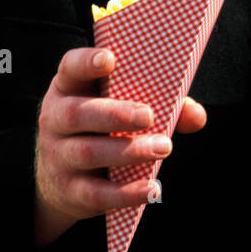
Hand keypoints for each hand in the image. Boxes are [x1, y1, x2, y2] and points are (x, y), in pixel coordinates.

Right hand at [34, 46, 205, 245]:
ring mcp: (58, 156)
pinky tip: (152, 188)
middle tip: (148, 115)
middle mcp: (55, 120)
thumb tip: (195, 115)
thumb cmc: (99, 132)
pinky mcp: (70, 190)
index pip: (70, 68)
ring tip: (162, 147)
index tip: (110, 59)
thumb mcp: (116, 110)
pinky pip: (96, 192)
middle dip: (114, 114)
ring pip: (87, 152)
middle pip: (76, 113)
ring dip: (128, 150)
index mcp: (68, 89)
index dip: (86, 62)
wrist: (60, 183)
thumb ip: (158, 105)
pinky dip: (126, 192)